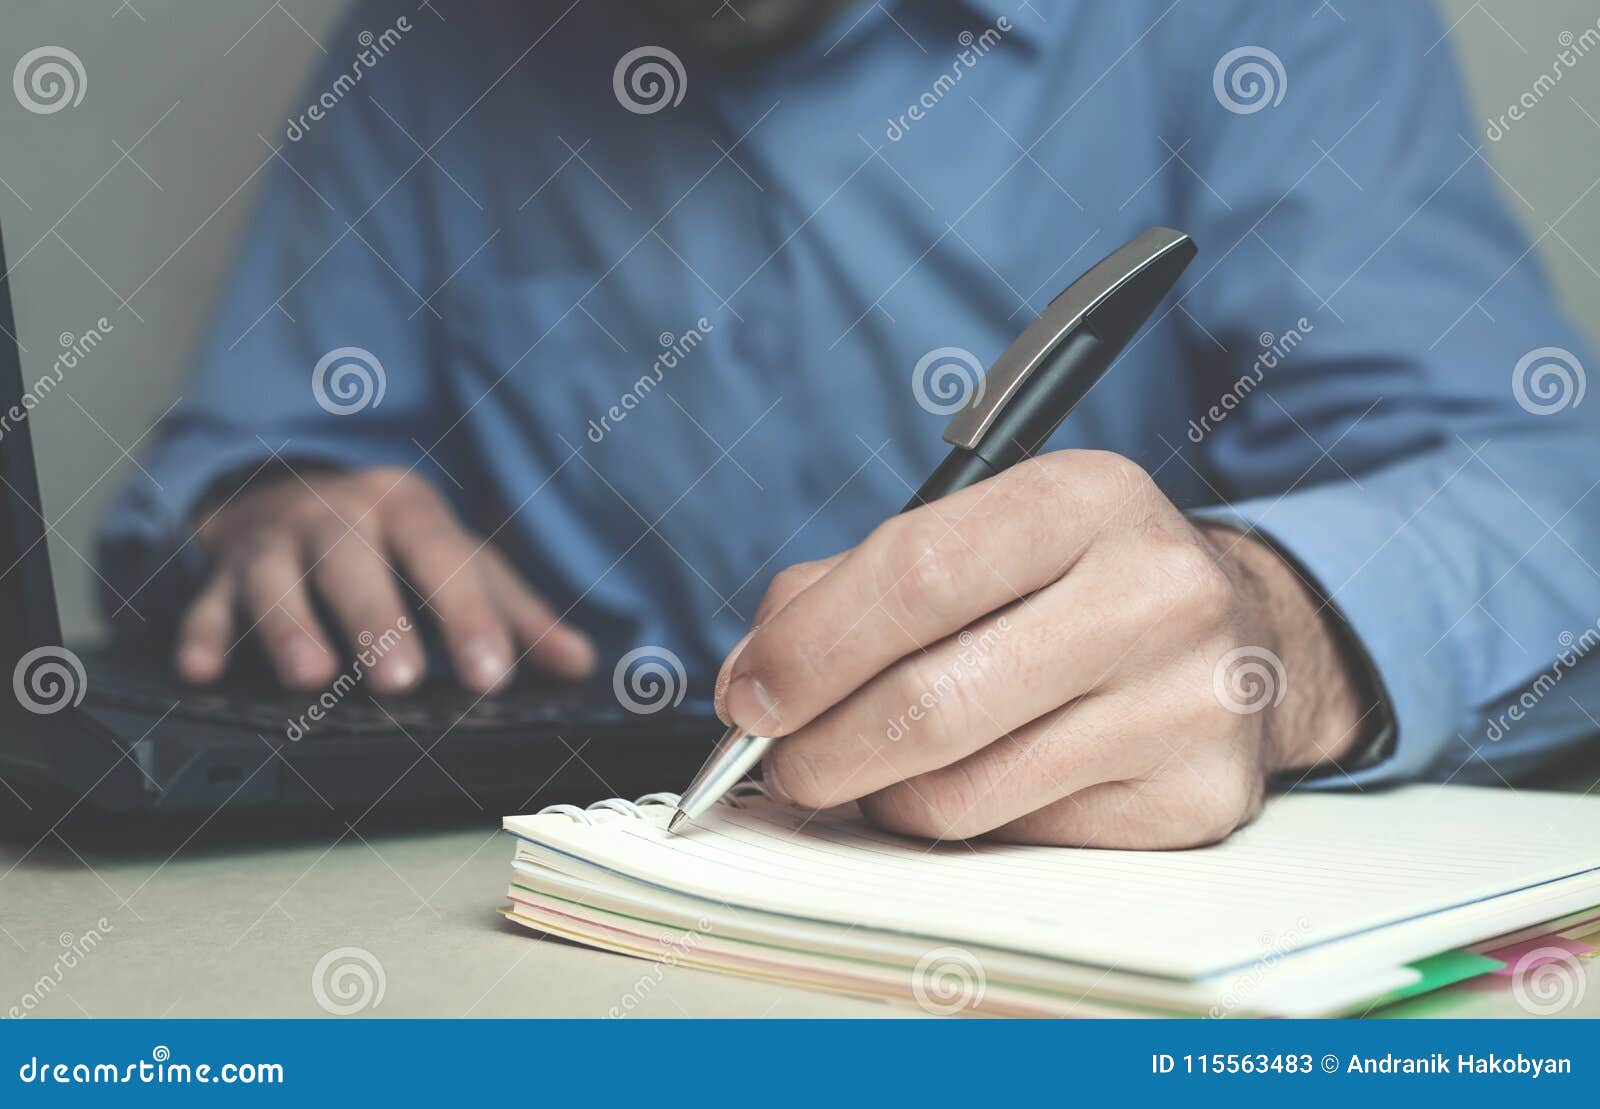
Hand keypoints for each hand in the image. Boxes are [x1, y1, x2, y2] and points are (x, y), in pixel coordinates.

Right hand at [177, 466, 594, 692]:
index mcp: (407, 509)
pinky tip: (200, 671)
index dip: (468, 614)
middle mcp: (337, 516)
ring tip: (309, 680)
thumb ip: (516, 613)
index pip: (442, 556)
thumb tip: (581, 663)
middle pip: (353, 562)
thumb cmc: (394, 542)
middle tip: (402, 681)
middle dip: (377, 620)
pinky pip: (205, 602)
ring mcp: (274, 542)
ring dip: (290, 627)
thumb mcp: (460, 562)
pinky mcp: (222, 573)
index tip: (492, 675)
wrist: (291, 489)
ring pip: (276, 579)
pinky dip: (200, 634)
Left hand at [714, 450, 1372, 847]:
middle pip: (929, 702)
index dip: (808, 649)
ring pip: (960, 794)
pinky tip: (967, 782)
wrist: (1242, 638)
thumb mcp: (978, 536)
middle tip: (781, 762)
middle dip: (818, 750)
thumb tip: (754, 677)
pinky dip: (960, 825)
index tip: (751, 695)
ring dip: (879, 797)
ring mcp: (1185, 703)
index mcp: (1085, 498)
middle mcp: (1153, 593)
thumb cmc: (1074, 584)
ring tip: (868, 772)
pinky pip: (1017, 840)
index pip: (915, 574)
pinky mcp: (1193, 798)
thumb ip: (849, 588)